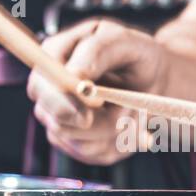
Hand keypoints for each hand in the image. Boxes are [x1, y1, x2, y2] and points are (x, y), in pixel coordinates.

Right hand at [27, 19, 167, 165]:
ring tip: (132, 108)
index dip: (62, 102)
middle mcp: (49, 88)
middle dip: (97, 123)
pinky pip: (92, 152)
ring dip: (113, 129)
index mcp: (54, 55)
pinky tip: (127, 123)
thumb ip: (96, 51)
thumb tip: (74, 76)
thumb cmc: (137, 56)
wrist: (153, 81)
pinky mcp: (72, 140)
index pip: (41, 84)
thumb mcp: (124, 42)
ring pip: (78, 140)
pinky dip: (117, 142)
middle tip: (128, 112)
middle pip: (55, 120)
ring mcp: (57, 116)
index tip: (92, 110)